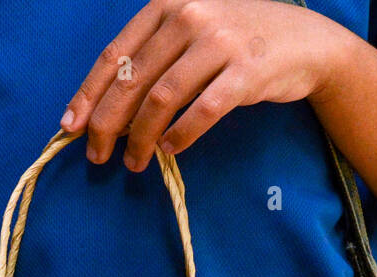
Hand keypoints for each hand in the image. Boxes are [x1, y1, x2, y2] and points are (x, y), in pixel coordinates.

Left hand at [61, 0, 349, 170]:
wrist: (306, 40)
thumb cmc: (237, 41)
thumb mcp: (190, 32)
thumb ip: (152, 59)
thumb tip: (106, 110)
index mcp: (167, 4)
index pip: (114, 55)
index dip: (87, 95)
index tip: (70, 128)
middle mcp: (190, 15)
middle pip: (131, 79)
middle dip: (107, 124)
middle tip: (97, 156)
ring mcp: (219, 41)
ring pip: (161, 98)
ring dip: (141, 137)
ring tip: (134, 162)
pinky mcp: (246, 70)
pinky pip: (202, 110)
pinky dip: (181, 135)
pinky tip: (171, 150)